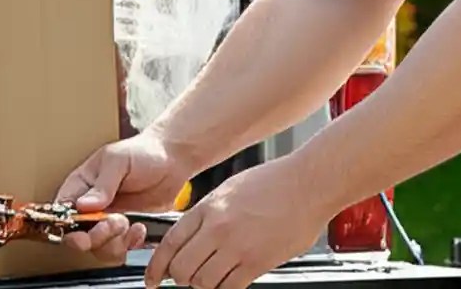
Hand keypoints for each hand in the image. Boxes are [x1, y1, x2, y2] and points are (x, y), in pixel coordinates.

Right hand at [55, 129, 189, 262]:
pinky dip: (130, 245)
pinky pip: (121, 250)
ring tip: (130, 223)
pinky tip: (139, 229)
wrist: (172, 160)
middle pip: (79, 236)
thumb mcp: (118, 161)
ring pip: (100, 248)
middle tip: (115, 223)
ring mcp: (109, 221)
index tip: (82, 232)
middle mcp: (91, 208)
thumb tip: (83, 205)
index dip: (69, 227)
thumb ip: (102, 184)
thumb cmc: (142, 152)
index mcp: (80, 186)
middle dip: (97, 237)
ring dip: (115, 242)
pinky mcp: (127, 232)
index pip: (63, 212)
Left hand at [145, 157, 330, 288]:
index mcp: (207, 207)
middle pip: (182, 268)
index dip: (156, 265)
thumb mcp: (229, 189)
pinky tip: (229, 282)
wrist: (307, 184)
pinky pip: (230, 287)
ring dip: (203, 285)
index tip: (152, 277)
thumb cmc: (273, 182)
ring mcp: (237, 247)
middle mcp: (217, 228)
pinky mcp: (258, 262)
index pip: (170, 243)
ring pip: (204, 282)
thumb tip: (193, 235)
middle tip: (185, 278)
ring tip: (209, 279)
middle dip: (180, 278)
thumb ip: (209, 212)